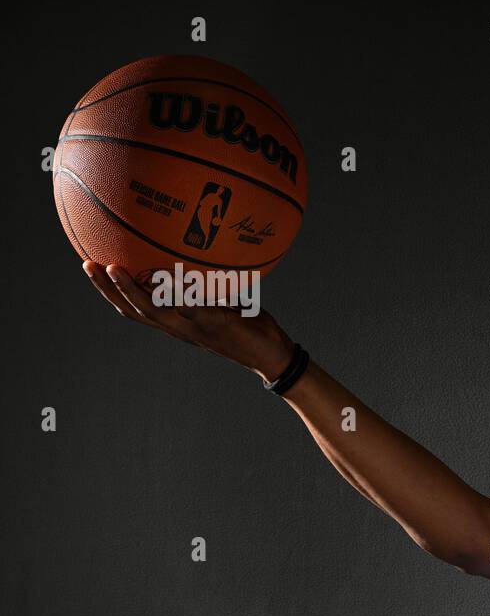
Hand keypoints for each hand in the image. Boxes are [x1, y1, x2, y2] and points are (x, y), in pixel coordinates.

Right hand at [83, 261, 296, 382]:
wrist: (276, 358)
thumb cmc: (253, 330)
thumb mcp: (226, 306)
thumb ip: (212, 289)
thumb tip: (208, 257)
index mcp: (179, 326)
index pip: (137, 312)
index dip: (114, 294)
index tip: (95, 270)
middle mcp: (181, 329)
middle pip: (133, 310)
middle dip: (107, 289)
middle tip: (87, 264)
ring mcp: (195, 328)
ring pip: (152, 310)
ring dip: (129, 290)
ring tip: (112, 268)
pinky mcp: (213, 323)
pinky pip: (187, 305)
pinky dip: (173, 291)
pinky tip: (162, 273)